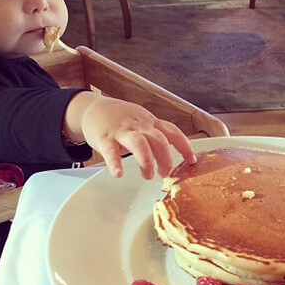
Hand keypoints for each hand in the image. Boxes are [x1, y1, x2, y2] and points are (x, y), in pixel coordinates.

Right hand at [75, 95, 196, 178]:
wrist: (92, 108)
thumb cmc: (119, 119)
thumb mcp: (141, 123)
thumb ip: (154, 138)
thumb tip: (169, 160)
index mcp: (150, 123)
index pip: (173, 132)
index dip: (185, 146)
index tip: (192, 161)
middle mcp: (139, 125)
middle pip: (159, 139)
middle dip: (166, 158)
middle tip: (165, 175)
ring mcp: (122, 130)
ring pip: (139, 142)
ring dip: (146, 160)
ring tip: (148, 176)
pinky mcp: (105, 137)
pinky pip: (110, 151)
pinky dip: (115, 163)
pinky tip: (118, 173)